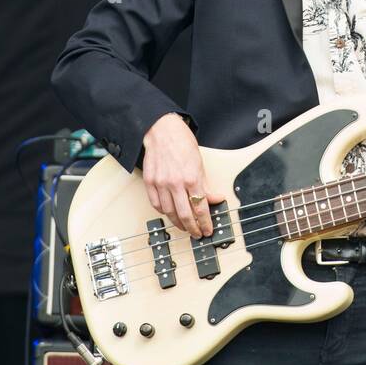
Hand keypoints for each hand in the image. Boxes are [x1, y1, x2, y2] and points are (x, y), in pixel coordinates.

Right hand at [141, 113, 224, 236]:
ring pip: (169, 213)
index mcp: (191, 178)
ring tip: (185, 226)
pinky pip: (156, 204)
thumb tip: (216, 199)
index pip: (200, 208)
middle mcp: (175, 183)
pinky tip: (170, 213)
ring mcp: (160, 183)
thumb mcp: (200, 163)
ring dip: (178, 223)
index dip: (205, 222)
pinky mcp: (149, 182)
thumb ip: (206, 184)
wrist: (162, 130)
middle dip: (193, 228)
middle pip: (185, 215)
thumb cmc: (182, 142)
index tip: (207, 229)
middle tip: (197, 233)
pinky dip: (164, 212)